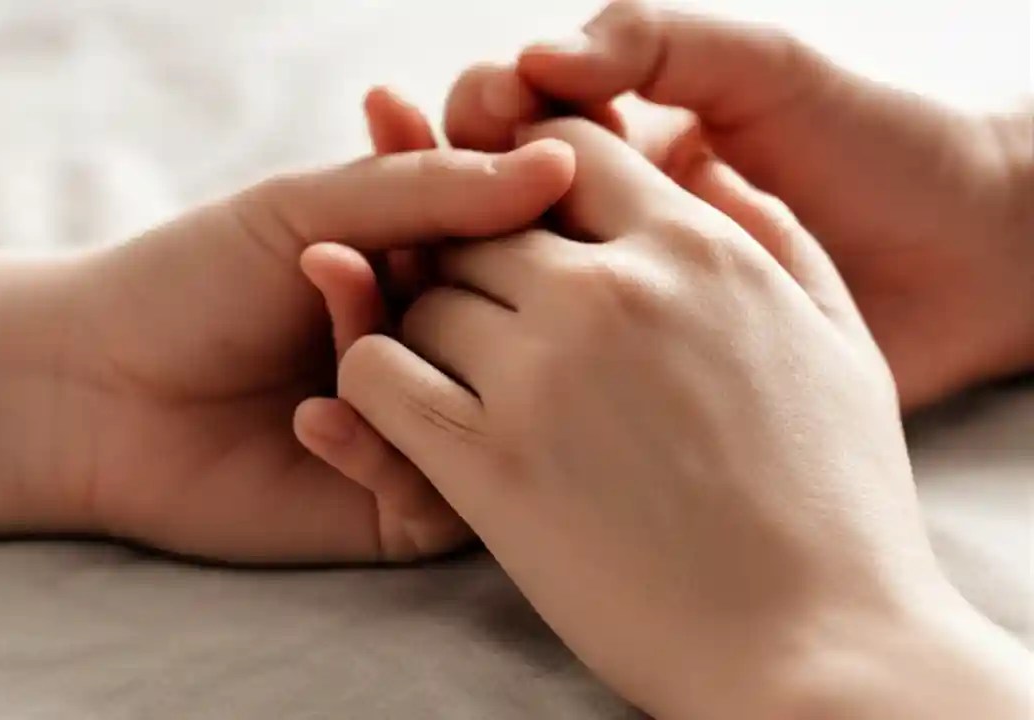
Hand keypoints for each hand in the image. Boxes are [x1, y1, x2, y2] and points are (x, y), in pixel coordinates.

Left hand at [54, 140, 573, 562]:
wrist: (93, 393)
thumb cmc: (190, 283)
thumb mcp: (306, 210)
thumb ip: (427, 190)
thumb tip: (561, 166)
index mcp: (421, 276)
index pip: (507, 241)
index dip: (491, 204)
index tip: (449, 160)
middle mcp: (433, 354)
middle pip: (510, 325)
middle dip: (436, 278)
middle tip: (351, 249)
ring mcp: (421, 434)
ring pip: (483, 408)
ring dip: (403, 354)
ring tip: (322, 299)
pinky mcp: (398, 512)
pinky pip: (442, 491)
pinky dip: (382, 449)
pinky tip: (309, 420)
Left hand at [333, 117, 1031, 717]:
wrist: (815, 648)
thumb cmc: (837, 504)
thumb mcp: (840, 344)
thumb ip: (777, 241)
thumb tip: (712, 173)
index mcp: (695, 250)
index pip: (569, 150)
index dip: (534, 181)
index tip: (530, 230)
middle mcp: (609, 291)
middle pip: (482, 224)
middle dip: (475, 260)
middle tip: (487, 316)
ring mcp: (541, 374)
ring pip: (421, 296)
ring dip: (425, 326)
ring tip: (460, 375)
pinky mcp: (487, 463)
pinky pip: (378, 374)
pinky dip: (374, 378)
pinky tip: (405, 407)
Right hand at [443, 0, 1033, 409]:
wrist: (972, 260)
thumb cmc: (879, 148)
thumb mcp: (768, 70)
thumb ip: (661, 43)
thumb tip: (539, 55)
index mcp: (623, 145)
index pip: (511, 123)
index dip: (480, 114)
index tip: (474, 116)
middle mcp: (605, 225)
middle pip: (483, 210)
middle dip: (444, 195)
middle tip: (417, 194)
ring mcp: (614, 309)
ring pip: (498, 292)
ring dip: (450, 283)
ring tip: (421, 276)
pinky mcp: (631, 384)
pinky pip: (547, 373)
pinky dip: (496, 366)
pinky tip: (465, 362)